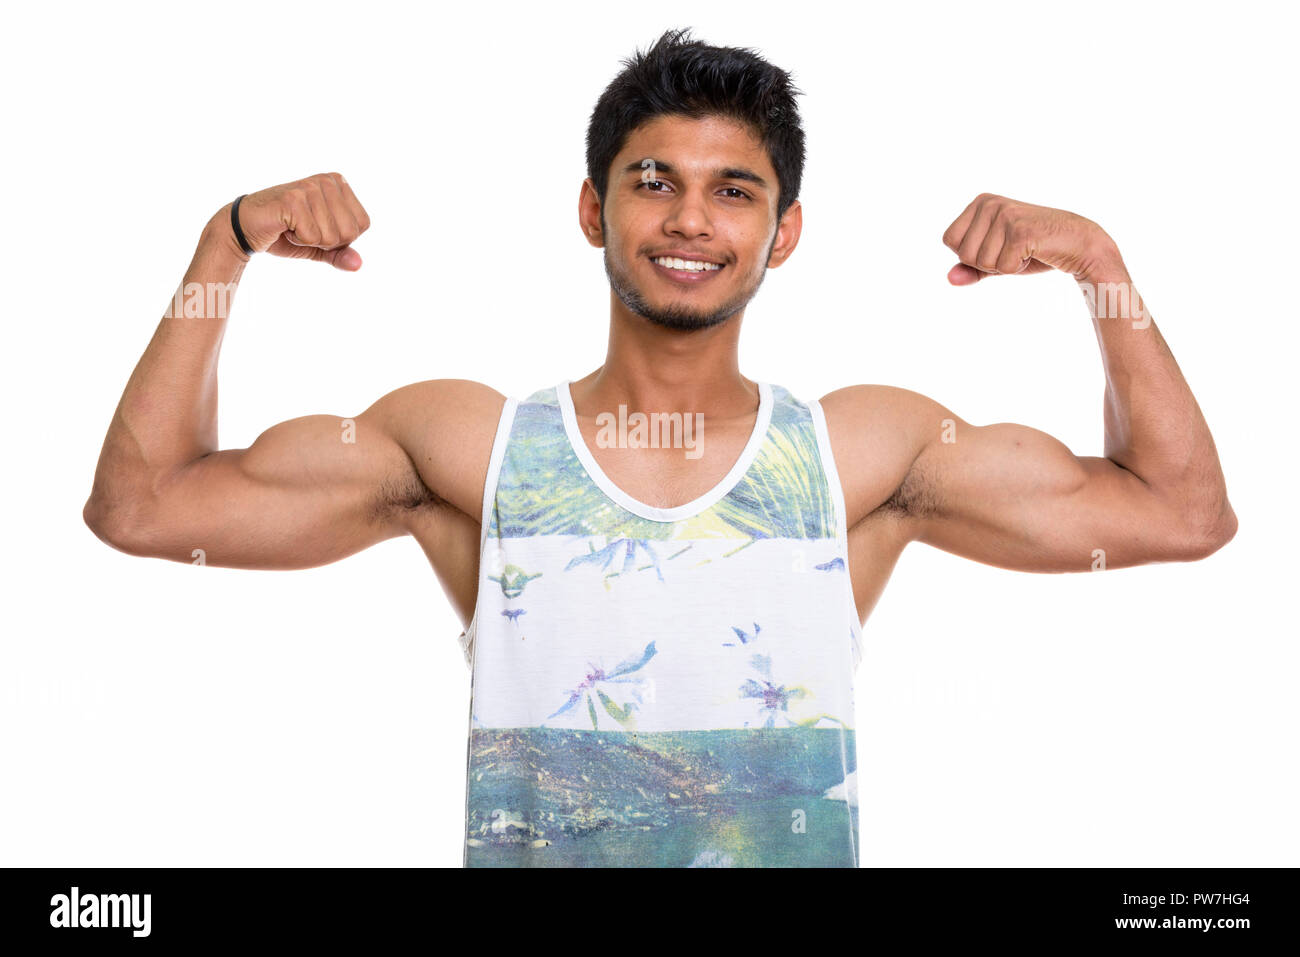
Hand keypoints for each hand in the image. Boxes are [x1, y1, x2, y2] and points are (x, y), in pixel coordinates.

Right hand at [225, 172, 370, 270]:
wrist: (246, 228)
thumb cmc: (284, 233)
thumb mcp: (319, 246)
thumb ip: (340, 254)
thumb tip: (358, 265)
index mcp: (338, 183)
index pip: (363, 224)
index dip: (341, 238)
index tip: (317, 228)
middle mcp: (326, 180)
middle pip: (350, 232)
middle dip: (327, 242)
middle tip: (303, 228)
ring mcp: (309, 187)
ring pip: (331, 237)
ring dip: (309, 241)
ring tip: (292, 226)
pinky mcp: (293, 200)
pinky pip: (312, 237)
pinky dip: (297, 241)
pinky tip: (284, 227)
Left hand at [941, 193, 1117, 284]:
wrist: (1077, 243)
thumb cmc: (1034, 250)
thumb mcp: (996, 259)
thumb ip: (970, 268)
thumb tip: (949, 278)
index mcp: (980, 202)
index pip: (950, 241)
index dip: (972, 255)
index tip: (999, 246)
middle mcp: (989, 203)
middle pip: (964, 254)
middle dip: (988, 263)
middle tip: (1014, 250)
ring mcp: (1005, 215)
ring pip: (982, 263)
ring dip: (1005, 266)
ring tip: (1025, 250)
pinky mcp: (1020, 230)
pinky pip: (1003, 267)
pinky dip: (1018, 268)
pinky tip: (1034, 252)